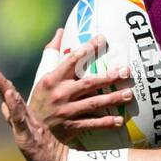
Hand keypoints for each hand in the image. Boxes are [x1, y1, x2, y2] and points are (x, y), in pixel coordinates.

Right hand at [0, 58, 70, 160]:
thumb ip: (20, 115)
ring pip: (12, 106)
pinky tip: (9, 96)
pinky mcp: (27, 142)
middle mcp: (20, 120)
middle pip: (5, 93)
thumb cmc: (51, 149)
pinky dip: (14, 109)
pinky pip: (20, 123)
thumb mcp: (36, 127)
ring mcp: (22, 130)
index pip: (8, 89)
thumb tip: (4, 101)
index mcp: (24, 114)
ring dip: (4, 88)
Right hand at [28, 29, 133, 146]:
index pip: (72, 60)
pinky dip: (106, 122)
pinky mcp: (71, 127)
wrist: (32, 130)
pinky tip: (119, 120)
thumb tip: (61, 31)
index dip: (87, 49)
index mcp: (53, 79)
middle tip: (125, 71)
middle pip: (88, 83)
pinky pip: (92, 123)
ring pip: (94, 103)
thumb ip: (52, 53)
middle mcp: (60, 94)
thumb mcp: (42, 75)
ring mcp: (67, 111)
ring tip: (129, 94)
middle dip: (108, 77)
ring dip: (113, 98)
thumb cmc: (40, 99)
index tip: (102, 39)